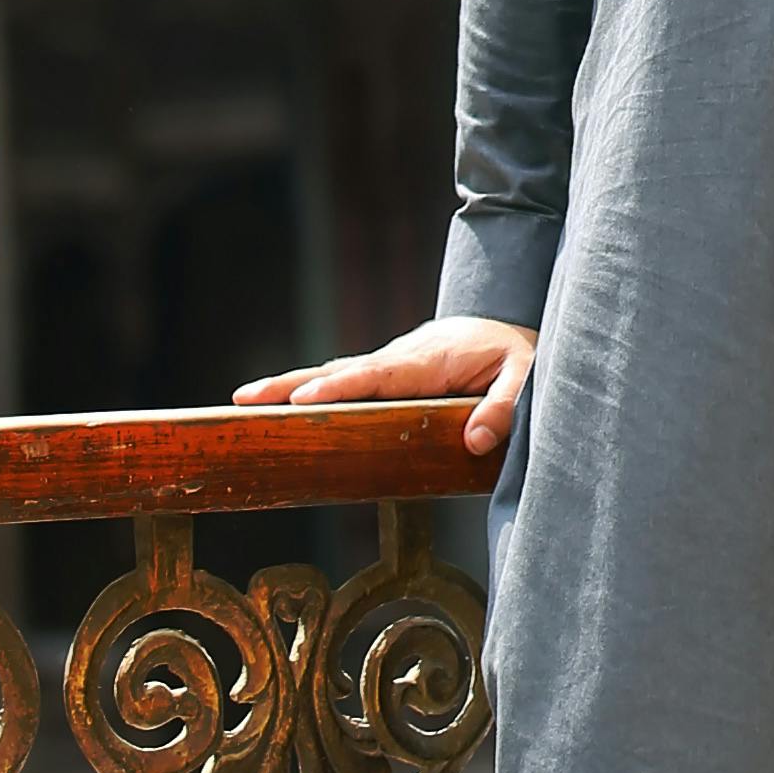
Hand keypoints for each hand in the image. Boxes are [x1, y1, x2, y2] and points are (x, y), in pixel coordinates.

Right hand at [235, 316, 538, 457]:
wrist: (509, 331)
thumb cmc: (519, 354)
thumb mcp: (528, 375)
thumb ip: (505, 406)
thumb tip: (473, 441)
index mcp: (431, 358)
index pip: (379, 374)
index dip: (341, 387)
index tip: (304, 399)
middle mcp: (402, 357)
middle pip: (340, 370)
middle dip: (292, 384)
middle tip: (246, 398)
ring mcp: (390, 364)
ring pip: (335, 373)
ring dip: (290, 385)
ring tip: (245, 400)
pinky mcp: (388, 373)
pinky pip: (346, 381)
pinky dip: (311, 388)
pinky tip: (282, 404)